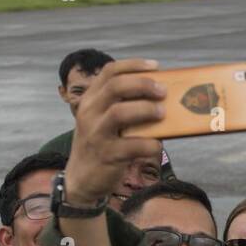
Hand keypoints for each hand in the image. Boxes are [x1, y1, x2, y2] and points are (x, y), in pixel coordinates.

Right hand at [65, 58, 166, 202]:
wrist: (82, 180)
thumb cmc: (101, 145)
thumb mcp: (102, 121)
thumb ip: (121, 106)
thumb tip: (161, 98)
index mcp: (90, 100)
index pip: (110, 72)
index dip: (134, 65)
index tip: (155, 66)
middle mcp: (89, 113)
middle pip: (115, 86)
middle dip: (143, 84)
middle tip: (163, 91)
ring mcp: (96, 134)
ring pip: (119, 112)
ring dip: (145, 109)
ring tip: (163, 112)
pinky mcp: (107, 155)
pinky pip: (132, 146)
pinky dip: (149, 144)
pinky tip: (157, 145)